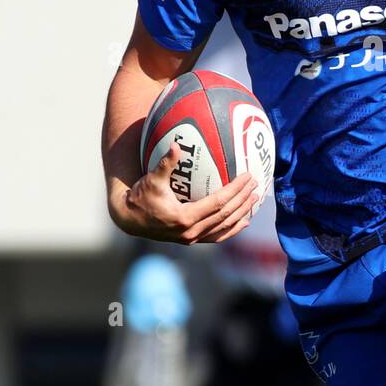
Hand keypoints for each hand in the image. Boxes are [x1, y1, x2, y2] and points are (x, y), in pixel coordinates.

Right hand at [112, 143, 260, 244]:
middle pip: (225, 215)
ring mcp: (192, 239)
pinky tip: (243, 221)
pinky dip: (231, 229)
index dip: (235, 190)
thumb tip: (177, 145)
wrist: (129, 219)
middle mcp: (191, 232)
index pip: (218, 203)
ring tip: (255, 200)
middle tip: (257, 185)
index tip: (248, 177)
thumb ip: (165, 163)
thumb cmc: (141, 196)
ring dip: (241, 213)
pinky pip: (216, 236)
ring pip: (224, 228)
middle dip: (243, 199)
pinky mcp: (191, 240)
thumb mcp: (152, 179)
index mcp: (184, 217)